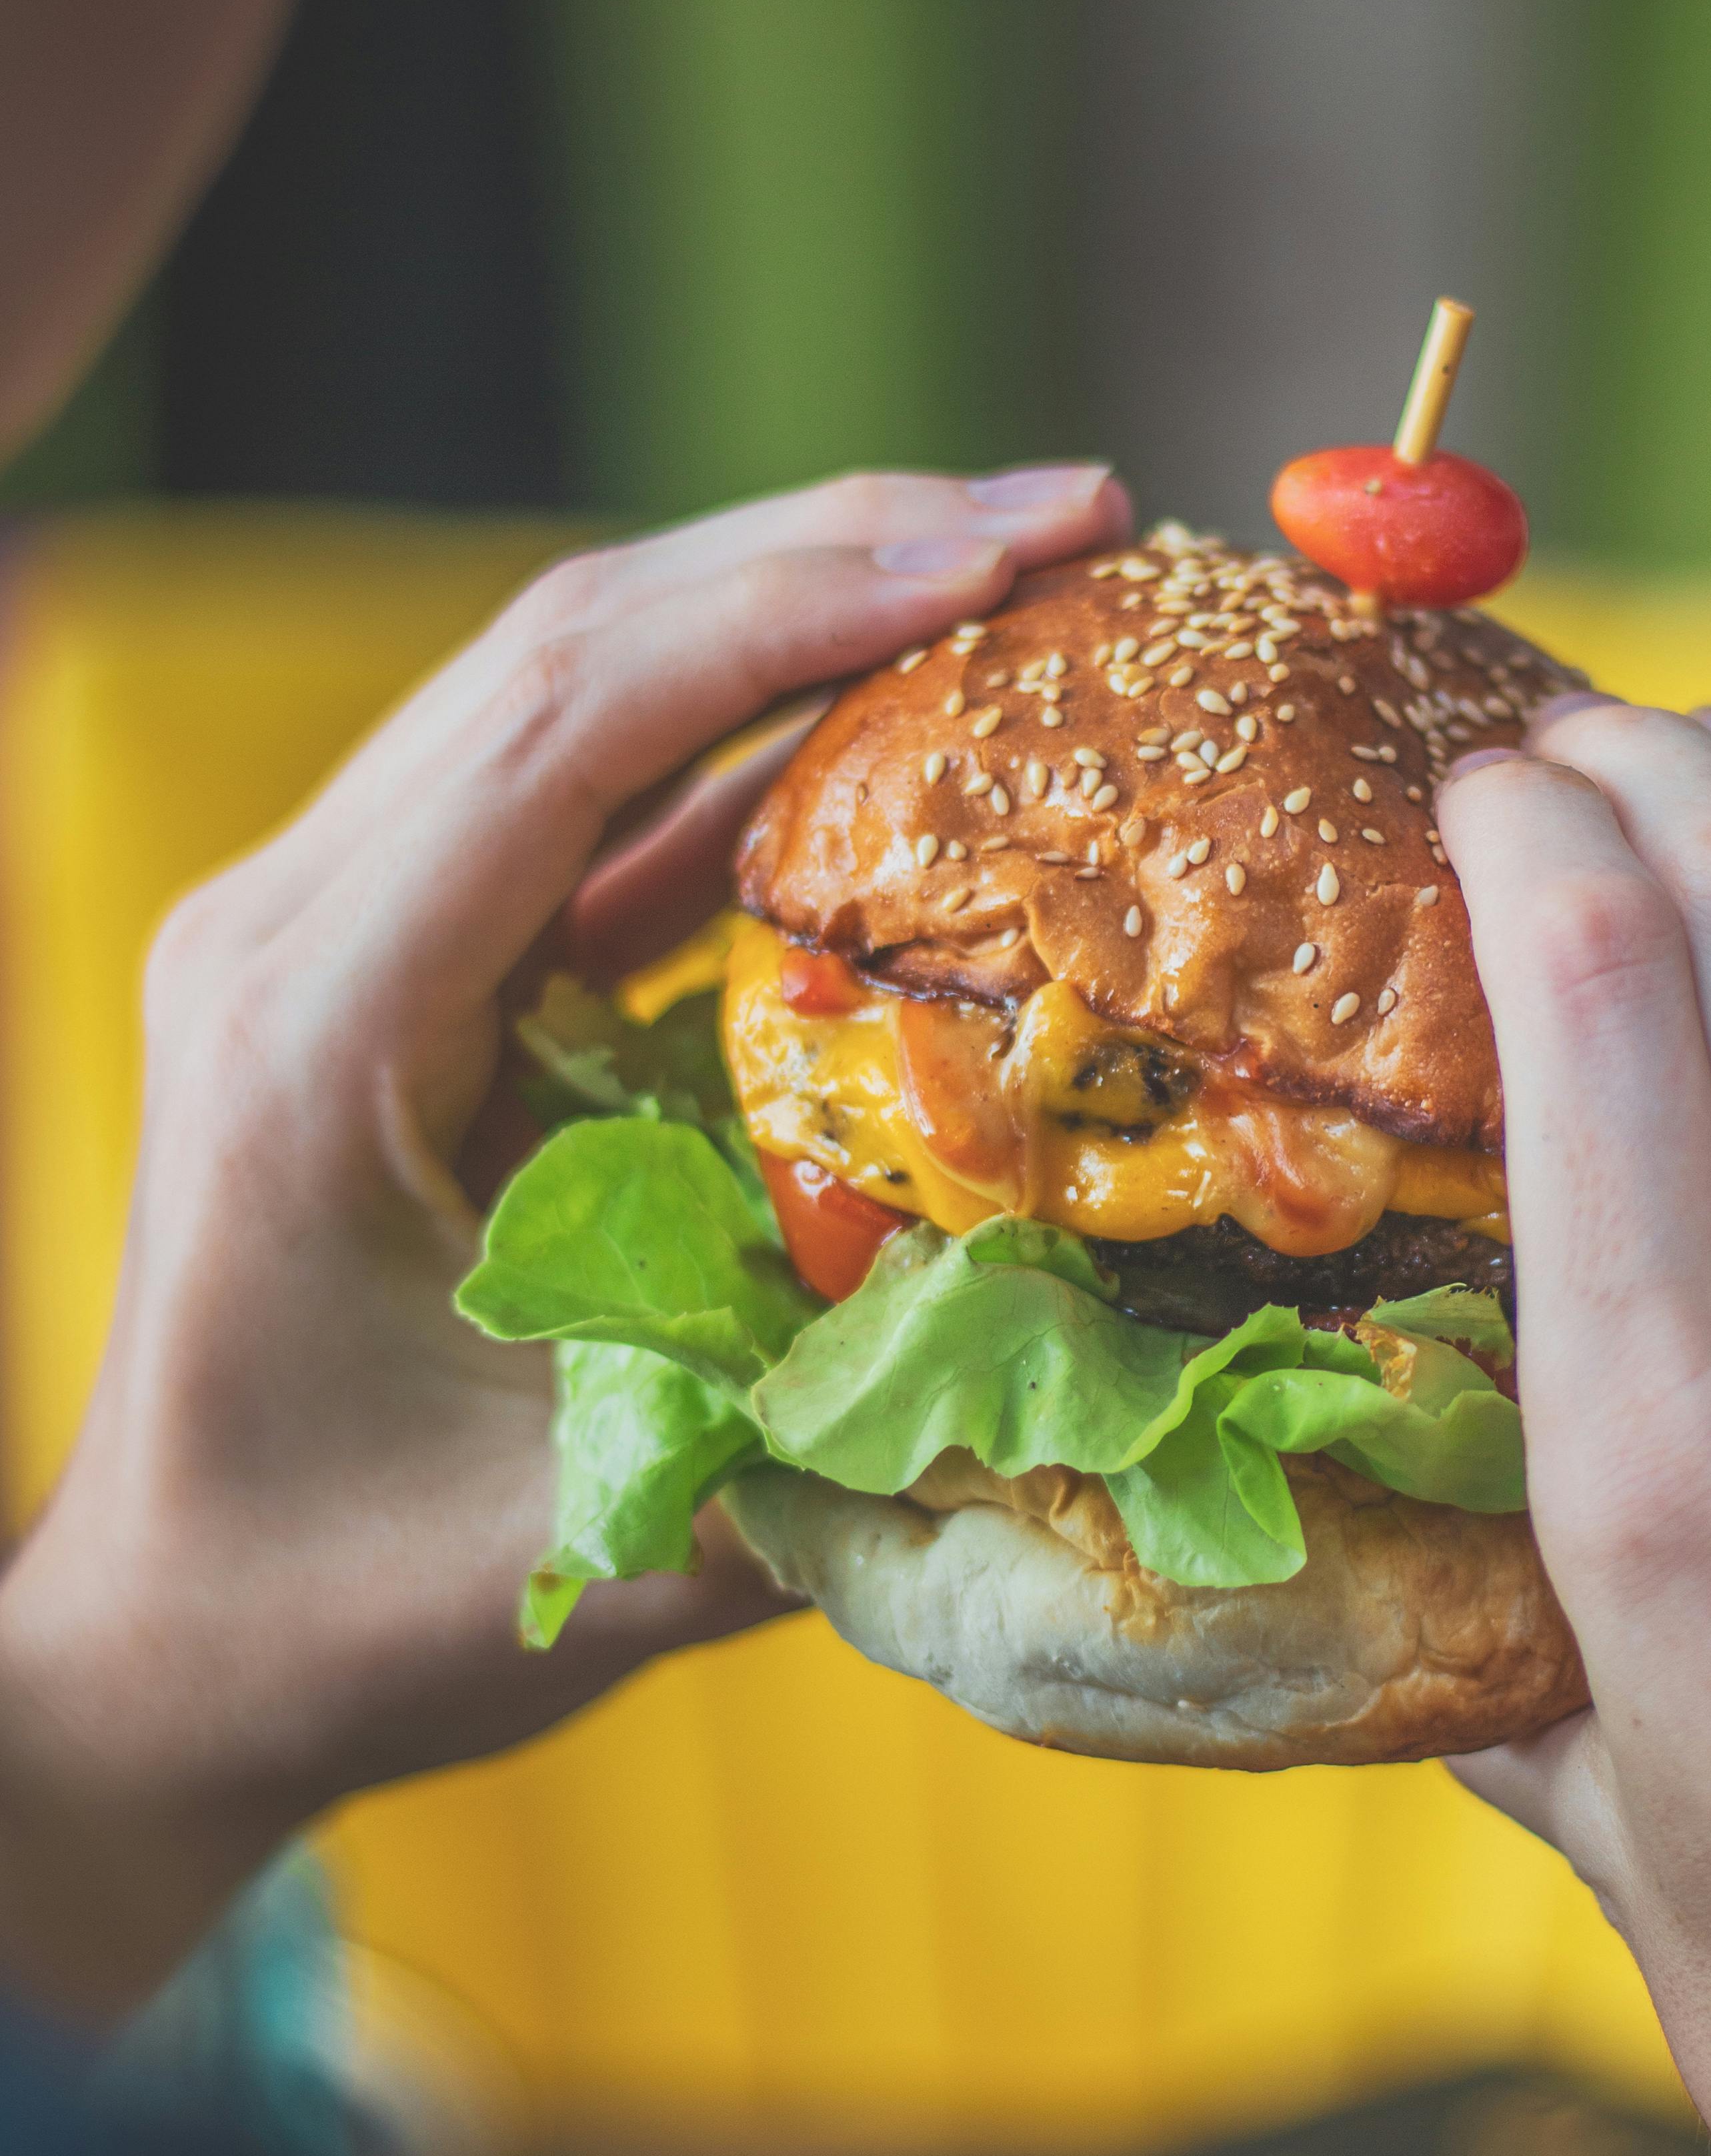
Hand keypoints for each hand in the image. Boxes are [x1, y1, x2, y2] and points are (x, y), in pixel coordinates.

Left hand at [0, 464, 1129, 2012]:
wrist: (168, 1641)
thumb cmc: (336, 1607)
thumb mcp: (585, 1546)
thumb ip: (827, 1448)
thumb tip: (1097, 1360)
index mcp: (311, 1022)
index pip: (568, 723)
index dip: (797, 613)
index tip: (1011, 558)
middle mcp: (295, 925)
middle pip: (572, 642)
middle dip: (830, 548)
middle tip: (1070, 514)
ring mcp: (333, 925)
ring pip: (573, 680)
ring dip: (791, 605)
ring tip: (1013, 566)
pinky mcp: (396, 961)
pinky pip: (578, 795)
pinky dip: (741, 737)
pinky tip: (894, 717)